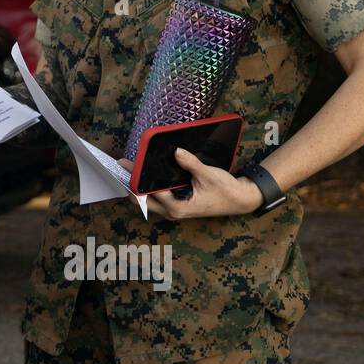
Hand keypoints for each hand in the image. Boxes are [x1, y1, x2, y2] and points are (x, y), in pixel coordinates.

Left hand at [117, 148, 262, 219]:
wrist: (240, 200)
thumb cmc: (226, 190)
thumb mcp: (208, 175)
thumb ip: (191, 164)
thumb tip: (176, 151)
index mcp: (178, 207)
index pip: (150, 192)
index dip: (137, 178)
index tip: (127, 165)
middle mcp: (173, 212)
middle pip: (143, 200)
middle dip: (131, 185)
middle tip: (122, 167)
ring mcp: (175, 210)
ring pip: (149, 202)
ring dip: (139, 188)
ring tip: (130, 170)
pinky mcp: (178, 206)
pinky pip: (157, 199)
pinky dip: (149, 189)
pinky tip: (147, 176)